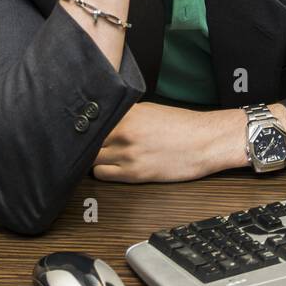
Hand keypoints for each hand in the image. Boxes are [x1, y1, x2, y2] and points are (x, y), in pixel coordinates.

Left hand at [93, 102, 243, 182]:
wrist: (206, 142)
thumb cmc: (182, 126)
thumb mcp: (149, 110)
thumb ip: (125, 116)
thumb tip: (105, 122)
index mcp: (127, 113)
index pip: (91, 121)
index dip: (84, 128)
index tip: (79, 130)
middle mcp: (124, 132)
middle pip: (87, 141)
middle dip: (86, 143)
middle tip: (86, 145)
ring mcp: (127, 154)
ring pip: (91, 159)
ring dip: (92, 159)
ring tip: (99, 156)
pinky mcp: (134, 173)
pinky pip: (102, 174)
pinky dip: (101, 172)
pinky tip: (108, 167)